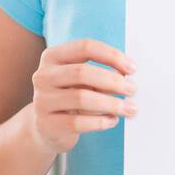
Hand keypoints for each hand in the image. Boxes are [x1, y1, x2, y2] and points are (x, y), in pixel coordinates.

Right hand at [30, 38, 137, 153]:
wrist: (46, 127)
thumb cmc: (70, 96)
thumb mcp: (82, 80)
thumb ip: (100, 75)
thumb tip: (126, 78)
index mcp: (52, 56)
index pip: (85, 47)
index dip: (111, 56)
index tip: (132, 68)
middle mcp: (43, 76)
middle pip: (82, 72)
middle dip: (112, 80)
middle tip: (132, 89)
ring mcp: (42, 100)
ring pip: (81, 98)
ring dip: (111, 103)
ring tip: (129, 108)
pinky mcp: (46, 124)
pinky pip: (78, 122)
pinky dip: (100, 122)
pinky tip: (112, 121)